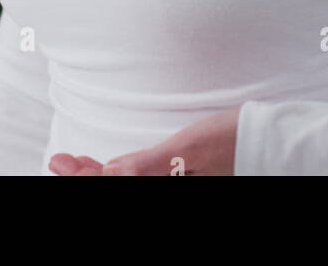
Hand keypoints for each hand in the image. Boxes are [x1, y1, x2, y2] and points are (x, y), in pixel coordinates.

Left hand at [48, 107, 239, 175]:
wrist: (270, 140)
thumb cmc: (234, 140)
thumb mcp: (189, 149)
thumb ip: (148, 166)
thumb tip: (110, 174)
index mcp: (168, 187)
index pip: (114, 187)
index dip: (84, 178)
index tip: (58, 164)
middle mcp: (169, 188)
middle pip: (116, 188)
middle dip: (85, 178)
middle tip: (57, 161)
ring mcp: (174, 184)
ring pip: (126, 184)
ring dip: (98, 176)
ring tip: (73, 163)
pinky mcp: (179, 177)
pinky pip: (141, 179)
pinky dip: (118, 174)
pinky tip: (110, 167)